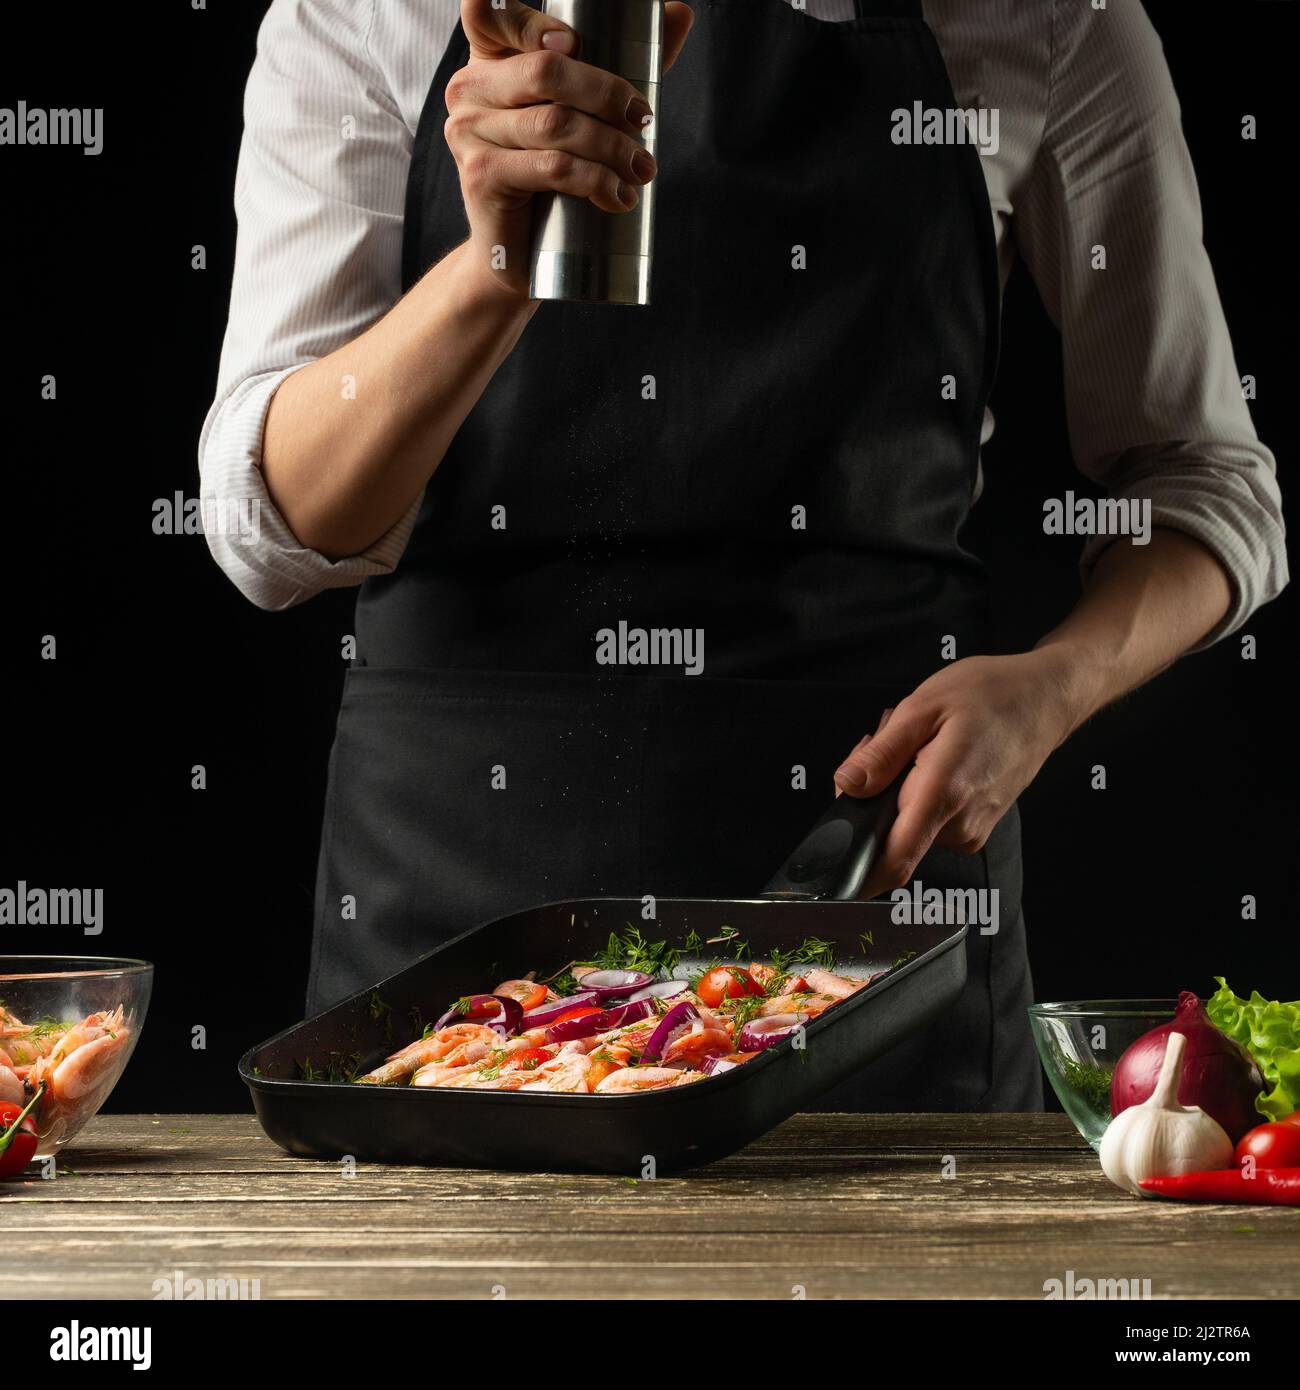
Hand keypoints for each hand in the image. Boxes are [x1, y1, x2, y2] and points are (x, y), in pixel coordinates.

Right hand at [446, 0, 693, 295]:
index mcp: (488, 62)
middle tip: (644, 123)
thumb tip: (680, 13)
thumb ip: (624, 61)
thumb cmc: (554, 181)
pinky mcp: (482, 176)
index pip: (490, 13)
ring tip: (642, 170)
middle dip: (608, 94)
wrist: (520, 255)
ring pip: (556, 123)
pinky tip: (619, 197)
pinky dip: (596, 181)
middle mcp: (468, 90)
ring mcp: (468, 133)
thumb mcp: (586, 114)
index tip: (576, 46)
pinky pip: (552, 167)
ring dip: (612, 147)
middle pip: (544, 69)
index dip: (532, 21)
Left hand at [833, 652, 1083, 897]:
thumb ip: (882, 754)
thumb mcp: (924, 707)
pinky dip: (918, 791)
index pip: (893, 862)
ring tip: (916, 743)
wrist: (1047, 698)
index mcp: (944, 794)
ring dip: (896, 788)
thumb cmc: (992, 694)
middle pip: (889, 834)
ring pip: (909, 824)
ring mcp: (971, 829)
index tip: (836, 855)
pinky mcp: (976, 826)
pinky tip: (932, 755)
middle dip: (872, 795)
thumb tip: (847, 786)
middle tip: (882, 744)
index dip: (857, 867)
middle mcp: (961, 824)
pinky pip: (930, 819)